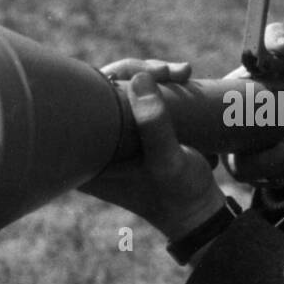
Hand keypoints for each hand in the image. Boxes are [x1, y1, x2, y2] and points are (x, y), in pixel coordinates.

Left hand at [79, 59, 226, 241]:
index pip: (85, 95)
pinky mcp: (131, 133)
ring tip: (185, 73)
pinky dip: (158, 84)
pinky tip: (180, 78)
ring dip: (153, 74)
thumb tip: (139, 79)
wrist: (200, 212)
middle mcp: (91, 144)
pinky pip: (136, 97)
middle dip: (140, 71)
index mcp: (83, 154)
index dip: (119, 73)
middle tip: (173, 72)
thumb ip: (154, 125)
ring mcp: (111, 138)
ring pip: (121, 88)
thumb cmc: (181, 194)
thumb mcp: (169, 162)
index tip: (155, 74)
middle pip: (102, 86)